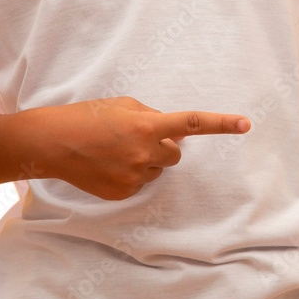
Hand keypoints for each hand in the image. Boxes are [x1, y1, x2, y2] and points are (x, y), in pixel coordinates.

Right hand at [34, 95, 250, 199]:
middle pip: (175, 154)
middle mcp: (145, 152)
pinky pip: (139, 184)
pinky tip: (107, 165)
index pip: (192, 124)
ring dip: (145, 161)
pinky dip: (129, 175)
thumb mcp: (123, 105)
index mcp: (147, 125)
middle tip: (135, 138)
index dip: (221, 124)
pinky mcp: (123, 193)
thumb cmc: (87, 116)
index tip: (246, 124)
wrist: (53, 143)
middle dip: (164, 146)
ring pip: (157, 170)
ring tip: (114, 151)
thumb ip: (151, 116)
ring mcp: (134, 176)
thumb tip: (171, 133)